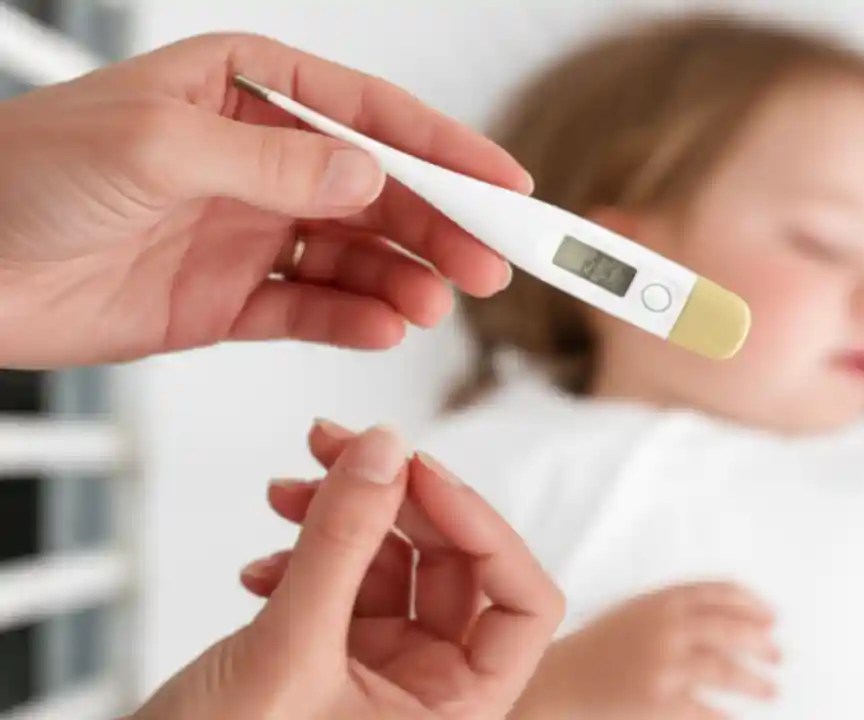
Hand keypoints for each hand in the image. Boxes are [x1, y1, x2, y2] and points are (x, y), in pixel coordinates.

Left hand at [0, 33, 529, 368]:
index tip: (509, 186)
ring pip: (354, 255)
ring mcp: (248, 231)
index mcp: (245, 90)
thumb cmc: (23, 174)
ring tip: (435, 304)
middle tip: (491, 265)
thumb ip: (272, 164)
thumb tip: (369, 177)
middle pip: (377, 193)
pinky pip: (310, 309)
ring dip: (402, 279)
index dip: (446, 151)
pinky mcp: (228, 300)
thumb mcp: (156, 145)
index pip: (369, 116)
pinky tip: (384, 328)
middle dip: (439, 227)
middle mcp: (258, 158)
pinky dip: (351, 320)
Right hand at [135, 424, 563, 718]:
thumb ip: (340, 544)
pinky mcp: (333, 657)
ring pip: (394, 563)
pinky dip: (305, 556)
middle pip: (454, 566)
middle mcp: (432, 692)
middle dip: (396, 500)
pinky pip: (344, 582)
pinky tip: (257, 564)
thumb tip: (385, 446)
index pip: (524, 606)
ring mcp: (383, 673)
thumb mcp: (288, 651)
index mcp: (457, 713)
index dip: (486, 529)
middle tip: (338, 447)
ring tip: (283, 490)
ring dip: (341, 516)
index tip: (418, 471)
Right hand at [514, 582, 779, 719]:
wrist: (560, 679)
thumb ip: (680, 606)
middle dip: (762, 643)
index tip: (773, 618)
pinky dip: (724, 715)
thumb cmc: (600, 646)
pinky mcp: (659, 699)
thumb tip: (739, 613)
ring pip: (726, 670)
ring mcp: (665, 663)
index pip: (722, 591)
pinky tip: (733, 718)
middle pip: (732, 628)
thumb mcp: (639, 610)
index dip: (754, 604)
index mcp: (663, 599)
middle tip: (778, 655)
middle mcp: (667, 626)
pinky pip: (706, 709)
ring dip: (755, 682)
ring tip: (771, 690)